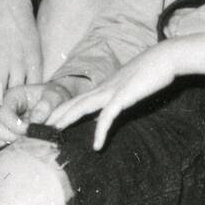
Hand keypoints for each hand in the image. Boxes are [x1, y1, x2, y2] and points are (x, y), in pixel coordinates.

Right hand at [0, 0, 41, 102]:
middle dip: (13, 107)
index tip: (28, 109)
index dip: (31, 102)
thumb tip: (34, 85)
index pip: (34, 89)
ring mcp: (2, 61)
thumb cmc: (25, 27)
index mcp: (34, 62)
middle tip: (10, 116)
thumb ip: (35, 66)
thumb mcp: (37, 47)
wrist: (10, 7)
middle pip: (16, 93)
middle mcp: (19, 64)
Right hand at [0, 81, 71, 148]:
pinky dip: (0, 149)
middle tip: (26, 139)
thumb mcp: (56, 96)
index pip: (2, 113)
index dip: (15, 125)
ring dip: (3, 144)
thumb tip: (35, 120)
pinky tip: (17, 148)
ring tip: (21, 143)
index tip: (30, 130)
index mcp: (12, 96)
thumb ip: (47, 104)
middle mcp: (1, 108)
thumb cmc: (54, 98)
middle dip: (9, 136)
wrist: (55, 104)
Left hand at [45, 42, 181, 148]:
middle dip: (55, 114)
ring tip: (54, 132)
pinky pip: (107, 117)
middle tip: (39, 126)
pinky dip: (100, 132)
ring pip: (82, 106)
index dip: (62, 109)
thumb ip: (121, 96)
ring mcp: (112, 91)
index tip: (49, 120)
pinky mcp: (123, 97)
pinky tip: (96, 146)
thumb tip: (115, 107)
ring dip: (66, 119)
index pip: (78, 99)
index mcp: (105, 86)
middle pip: (73, 102)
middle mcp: (103, 88)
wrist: (165, 58)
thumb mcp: (132, 85)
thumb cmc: (152, 71)